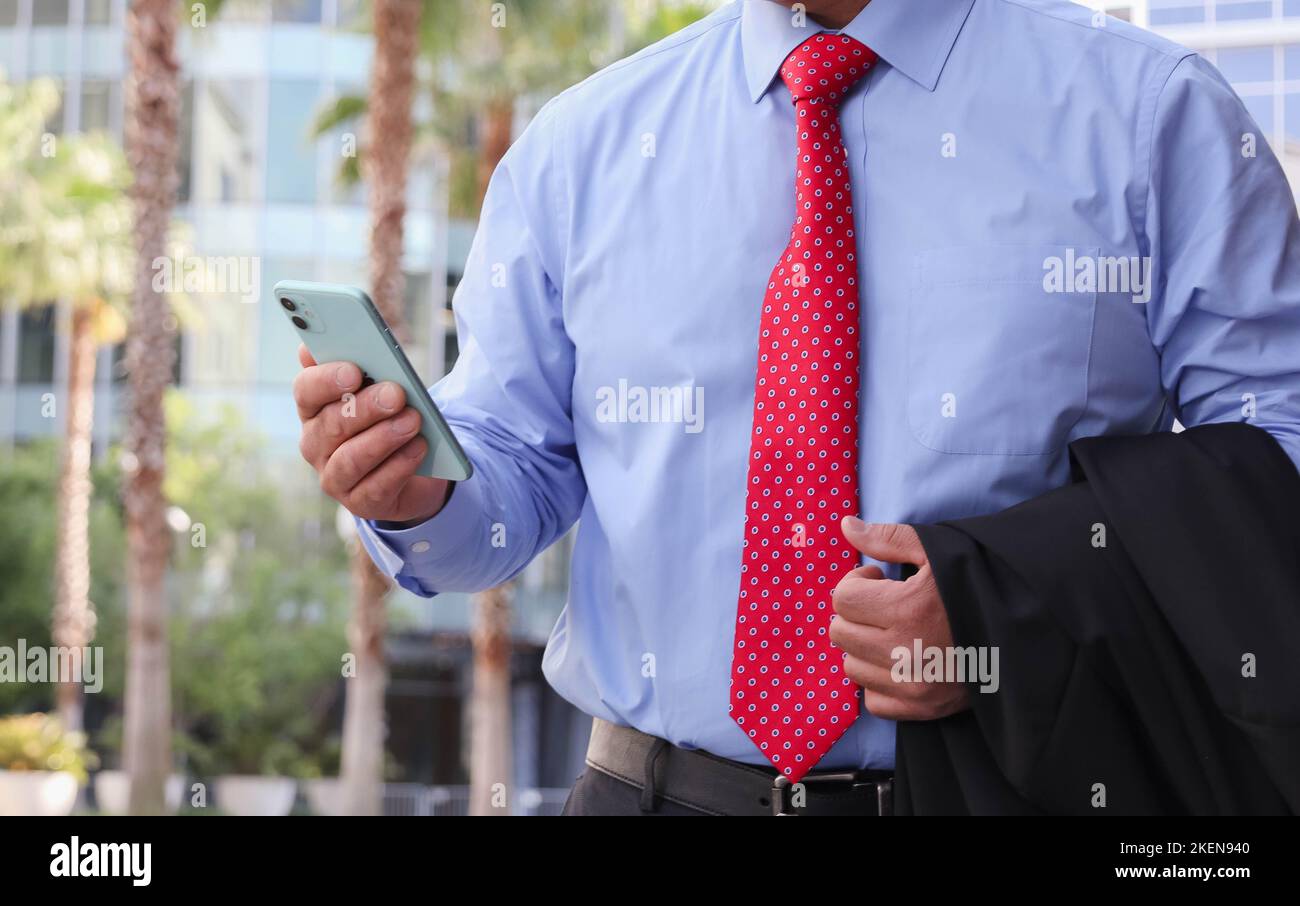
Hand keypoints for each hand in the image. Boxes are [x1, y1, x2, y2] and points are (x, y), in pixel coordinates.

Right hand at [293, 345, 449, 522]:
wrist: (412, 467)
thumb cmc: (386, 419)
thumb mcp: (375, 388)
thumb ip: (353, 364)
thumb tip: (307, 349)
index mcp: (313, 409)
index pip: (306, 391)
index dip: (326, 380)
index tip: (354, 371)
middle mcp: (316, 444)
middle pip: (332, 424)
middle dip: (366, 408)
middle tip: (397, 394)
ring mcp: (335, 477)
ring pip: (352, 458)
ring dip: (384, 437)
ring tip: (413, 420)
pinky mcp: (360, 503)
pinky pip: (377, 486)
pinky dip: (400, 465)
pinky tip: (419, 448)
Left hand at [829, 517, 969, 720]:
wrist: (1024, 630)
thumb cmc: (979, 584)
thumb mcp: (938, 551)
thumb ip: (888, 538)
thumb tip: (845, 526)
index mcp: (909, 610)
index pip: (844, 599)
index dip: (856, 582)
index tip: (878, 580)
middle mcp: (907, 653)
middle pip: (841, 633)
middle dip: (856, 613)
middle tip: (882, 605)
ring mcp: (914, 687)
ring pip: (852, 667)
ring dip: (863, 647)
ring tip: (890, 632)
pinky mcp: (923, 709)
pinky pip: (873, 700)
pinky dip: (878, 681)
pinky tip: (898, 662)